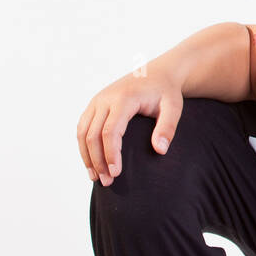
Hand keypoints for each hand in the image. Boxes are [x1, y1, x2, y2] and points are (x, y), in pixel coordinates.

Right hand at [77, 69, 183, 185]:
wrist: (157, 73)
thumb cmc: (166, 92)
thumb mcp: (173, 107)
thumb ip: (168, 127)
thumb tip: (159, 150)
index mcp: (123, 98)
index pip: (111, 131)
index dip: (111, 154)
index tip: (116, 173)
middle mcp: (105, 98)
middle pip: (92, 134)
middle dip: (98, 160)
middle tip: (107, 182)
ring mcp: (97, 101)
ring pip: (82, 132)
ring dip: (87, 156)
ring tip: (96, 178)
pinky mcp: (94, 105)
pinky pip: (83, 128)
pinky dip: (84, 147)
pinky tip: (92, 163)